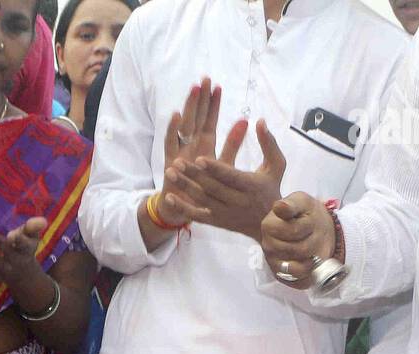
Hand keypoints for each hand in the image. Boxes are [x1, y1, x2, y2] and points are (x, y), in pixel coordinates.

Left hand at [0, 216, 47, 294]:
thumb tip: (44, 221)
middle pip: (8, 252)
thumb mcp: (32, 238)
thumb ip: (33, 227)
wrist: (25, 277)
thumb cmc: (26, 249)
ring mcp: (8, 269)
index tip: (11, 235)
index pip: (24, 244)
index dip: (18, 239)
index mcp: (27, 249)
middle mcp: (18, 260)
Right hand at [155, 76, 222, 226]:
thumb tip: (247, 121)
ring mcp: (180, 151)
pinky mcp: (171, 162)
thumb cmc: (205, 189)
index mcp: (205, 145)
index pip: (209, 119)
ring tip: (195, 90)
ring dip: (189, 107)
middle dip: (201, 99)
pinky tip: (178, 115)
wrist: (185, 209)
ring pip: (185, 125)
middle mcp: (192, 144)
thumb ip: (232, 144)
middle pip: (197, 117)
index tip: (217, 86)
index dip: (213, 104)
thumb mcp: (223, 165)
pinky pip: (170, 143)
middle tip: (205, 79)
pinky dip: (173, 129)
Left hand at [163, 118, 286, 240]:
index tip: (200, 158)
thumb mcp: (277, 166)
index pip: (230, 177)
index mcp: (250, 186)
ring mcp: (225, 213)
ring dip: (185, 187)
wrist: (269, 226)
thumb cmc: (271, 189)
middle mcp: (237, 202)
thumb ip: (269, 144)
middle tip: (177, 162)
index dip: (215, 169)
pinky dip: (183, 209)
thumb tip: (260, 121)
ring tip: (170, 173)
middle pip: (212, 188)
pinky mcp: (217, 222)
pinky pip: (198, 217)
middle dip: (193, 175)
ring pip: (202, 201)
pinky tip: (170, 198)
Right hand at [260, 193, 337, 287]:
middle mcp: (268, 245)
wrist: (312, 228)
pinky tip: (310, 259)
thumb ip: (290, 204)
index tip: (307, 219)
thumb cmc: (305, 214)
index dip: (305, 226)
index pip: (292, 231)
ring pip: (300, 265)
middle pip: (299, 249)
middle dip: (312, 239)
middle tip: (312, 232)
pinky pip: (299, 278)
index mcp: (269, 225)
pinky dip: (309, 270)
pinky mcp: (282, 275)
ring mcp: (273, 262)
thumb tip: (279, 206)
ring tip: (312, 245)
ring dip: (313, 254)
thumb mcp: (301, 202)